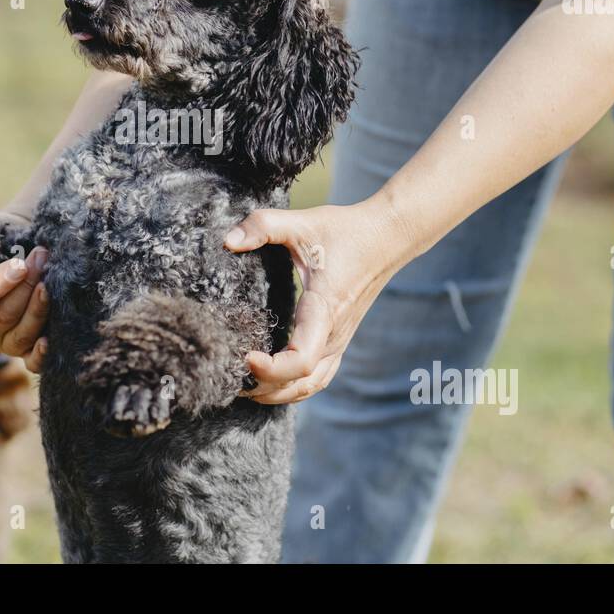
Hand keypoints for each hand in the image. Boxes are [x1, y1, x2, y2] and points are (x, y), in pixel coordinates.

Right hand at [0, 211, 49, 373]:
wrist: (26, 248)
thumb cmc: (4, 241)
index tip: (19, 264)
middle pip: (1, 317)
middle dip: (24, 288)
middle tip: (42, 260)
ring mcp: (3, 341)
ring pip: (19, 336)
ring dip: (37, 310)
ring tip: (49, 285)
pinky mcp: (26, 350)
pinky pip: (31, 362)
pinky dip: (39, 355)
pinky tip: (49, 340)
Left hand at [224, 199, 409, 403]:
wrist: (387, 236)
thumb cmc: (346, 230)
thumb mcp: (301, 221)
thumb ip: (262, 226)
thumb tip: (227, 242)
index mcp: (324, 310)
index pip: (301, 360)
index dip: (270, 370)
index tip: (244, 356)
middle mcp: (334, 334)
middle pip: (300, 384)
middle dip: (264, 388)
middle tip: (228, 375)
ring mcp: (339, 340)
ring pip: (310, 386)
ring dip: (278, 393)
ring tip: (244, 385)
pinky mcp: (339, 339)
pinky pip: (319, 376)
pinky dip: (294, 387)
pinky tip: (269, 380)